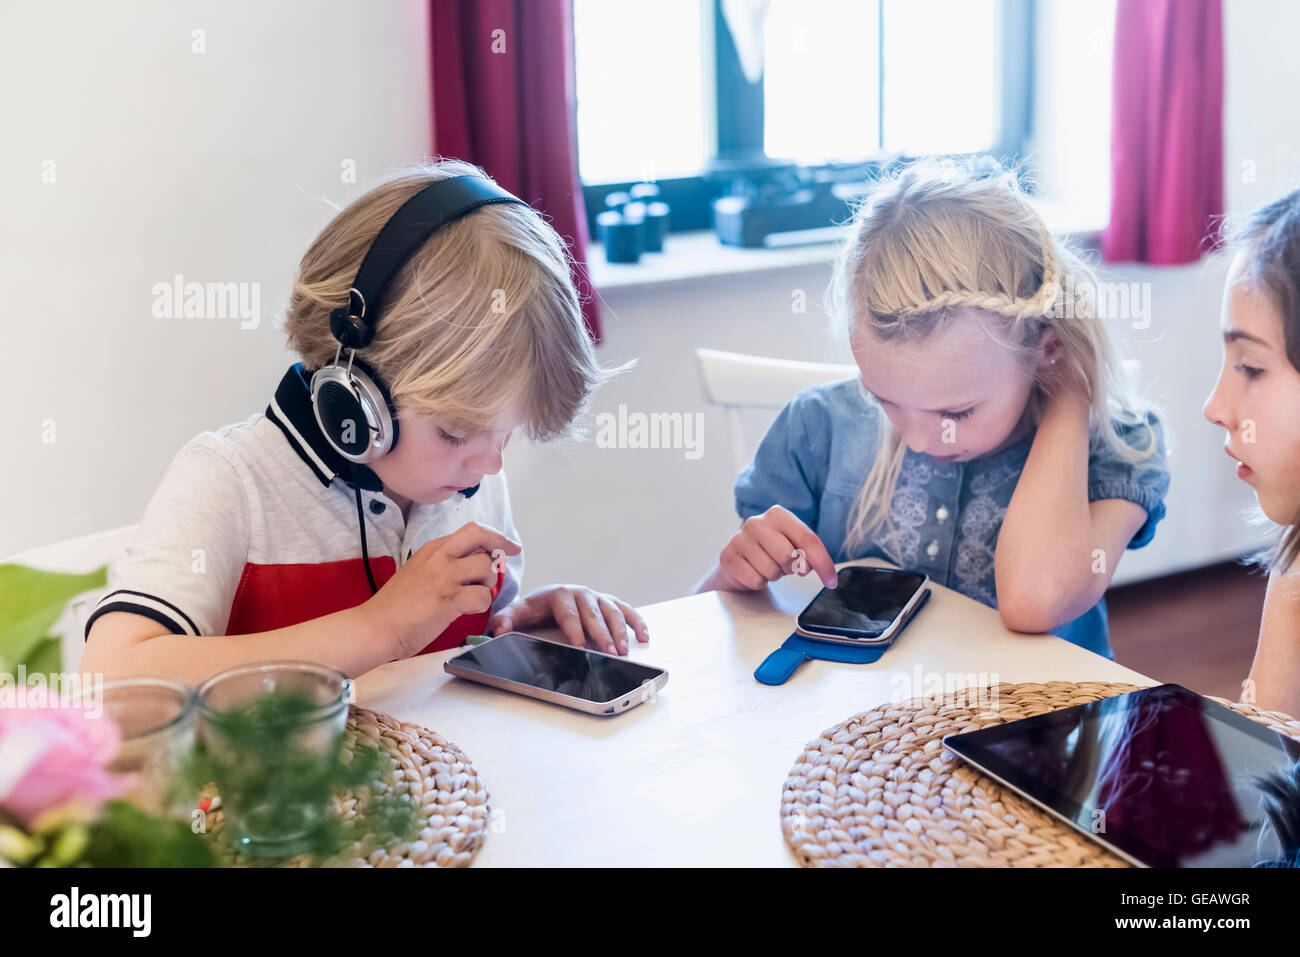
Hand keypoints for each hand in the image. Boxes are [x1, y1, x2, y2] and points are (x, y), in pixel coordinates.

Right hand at [363, 521, 520, 658]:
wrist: (376, 626)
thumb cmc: (395, 605)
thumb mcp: (418, 571)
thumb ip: (441, 563)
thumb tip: (469, 564)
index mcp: (433, 549)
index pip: (471, 531)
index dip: (494, 537)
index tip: (508, 546)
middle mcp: (440, 557)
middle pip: (481, 536)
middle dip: (499, 547)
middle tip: (504, 561)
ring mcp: (444, 577)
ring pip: (486, 567)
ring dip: (488, 583)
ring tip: (474, 595)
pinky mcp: (448, 600)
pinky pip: (482, 596)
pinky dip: (481, 605)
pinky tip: (467, 610)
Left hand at [488, 585, 648, 655]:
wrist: (548, 596)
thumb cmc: (535, 608)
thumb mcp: (518, 612)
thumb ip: (506, 620)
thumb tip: (499, 630)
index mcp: (560, 595)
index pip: (569, 614)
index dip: (575, 631)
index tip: (580, 647)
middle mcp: (582, 593)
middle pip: (594, 615)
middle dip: (602, 634)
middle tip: (609, 652)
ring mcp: (598, 597)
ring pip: (613, 612)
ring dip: (620, 631)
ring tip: (624, 650)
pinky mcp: (609, 602)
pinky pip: (626, 610)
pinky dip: (637, 623)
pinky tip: (644, 637)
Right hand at [713, 505, 837, 590]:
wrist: (737, 560)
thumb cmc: (770, 552)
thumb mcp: (792, 545)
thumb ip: (807, 552)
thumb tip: (811, 567)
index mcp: (778, 515)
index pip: (807, 539)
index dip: (822, 562)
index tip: (831, 581)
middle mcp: (756, 522)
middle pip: (789, 556)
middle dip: (791, 568)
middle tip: (784, 565)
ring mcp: (739, 539)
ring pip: (772, 571)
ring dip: (773, 575)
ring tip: (766, 566)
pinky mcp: (728, 557)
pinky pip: (756, 580)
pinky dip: (758, 582)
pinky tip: (753, 571)